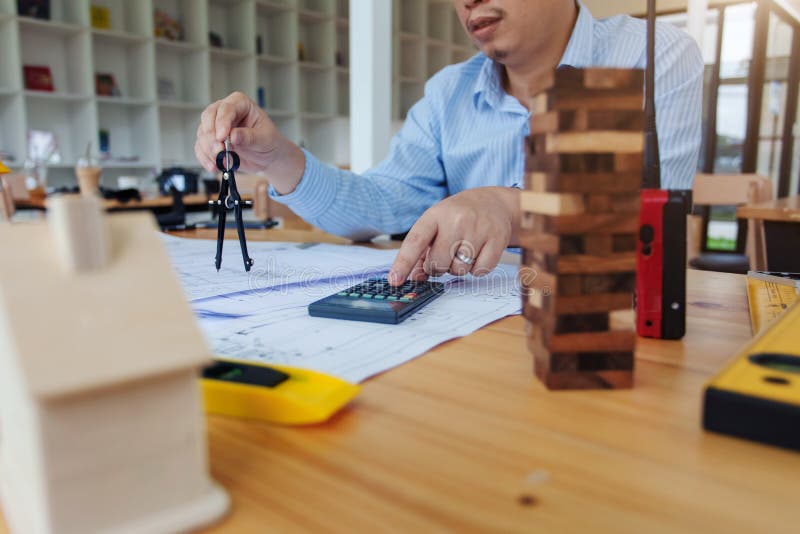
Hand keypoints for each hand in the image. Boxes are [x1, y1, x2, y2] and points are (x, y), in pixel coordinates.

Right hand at [195, 92, 304, 193]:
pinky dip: (205, 158)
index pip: (226, 108)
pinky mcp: (211, 141)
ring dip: (208, 149)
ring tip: (219, 162)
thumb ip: (249, 137)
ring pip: (203, 133)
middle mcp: (225, 112)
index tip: (222, 137)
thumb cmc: (269, 142)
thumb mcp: (264, 139)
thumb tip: (233, 136)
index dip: (222, 122)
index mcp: (240, 104)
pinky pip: (201, 147)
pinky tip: (213, 167)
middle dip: (211, 135)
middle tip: (218, 150)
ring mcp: (216, 126)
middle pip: (208, 117)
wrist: (267, 157)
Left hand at [388, 187, 519, 285]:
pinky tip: (478, 254)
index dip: (403, 263)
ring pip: (459, 270)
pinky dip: (477, 269)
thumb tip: (414, 277)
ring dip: (459, 268)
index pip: (415, 241)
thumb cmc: (458, 216)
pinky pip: (480, 271)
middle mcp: (456, 220)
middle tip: (446, 255)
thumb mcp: (436, 225)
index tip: (395, 280)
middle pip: (438, 262)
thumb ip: (421, 251)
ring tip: (463, 251)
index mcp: (435, 215)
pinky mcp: (497, 239)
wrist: (493, 202)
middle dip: (438, 267)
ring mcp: (478, 229)